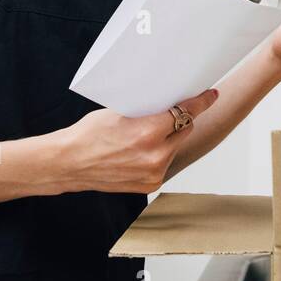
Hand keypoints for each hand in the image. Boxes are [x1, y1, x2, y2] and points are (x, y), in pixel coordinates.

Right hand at [50, 87, 218, 193]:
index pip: (185, 113)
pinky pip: (164, 163)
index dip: (201, 102)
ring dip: (168, 139)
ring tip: (145, 136)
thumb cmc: (89, 134)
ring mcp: (154, 173)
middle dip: (180, 119)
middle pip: (184, 130)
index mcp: (148, 133)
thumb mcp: (121, 112)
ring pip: (175, 147)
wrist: (69, 163)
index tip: (211, 95)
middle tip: (171, 112)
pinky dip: (158, 154)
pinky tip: (141, 151)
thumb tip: (170, 102)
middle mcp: (155, 156)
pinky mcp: (150, 185)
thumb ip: (149, 110)